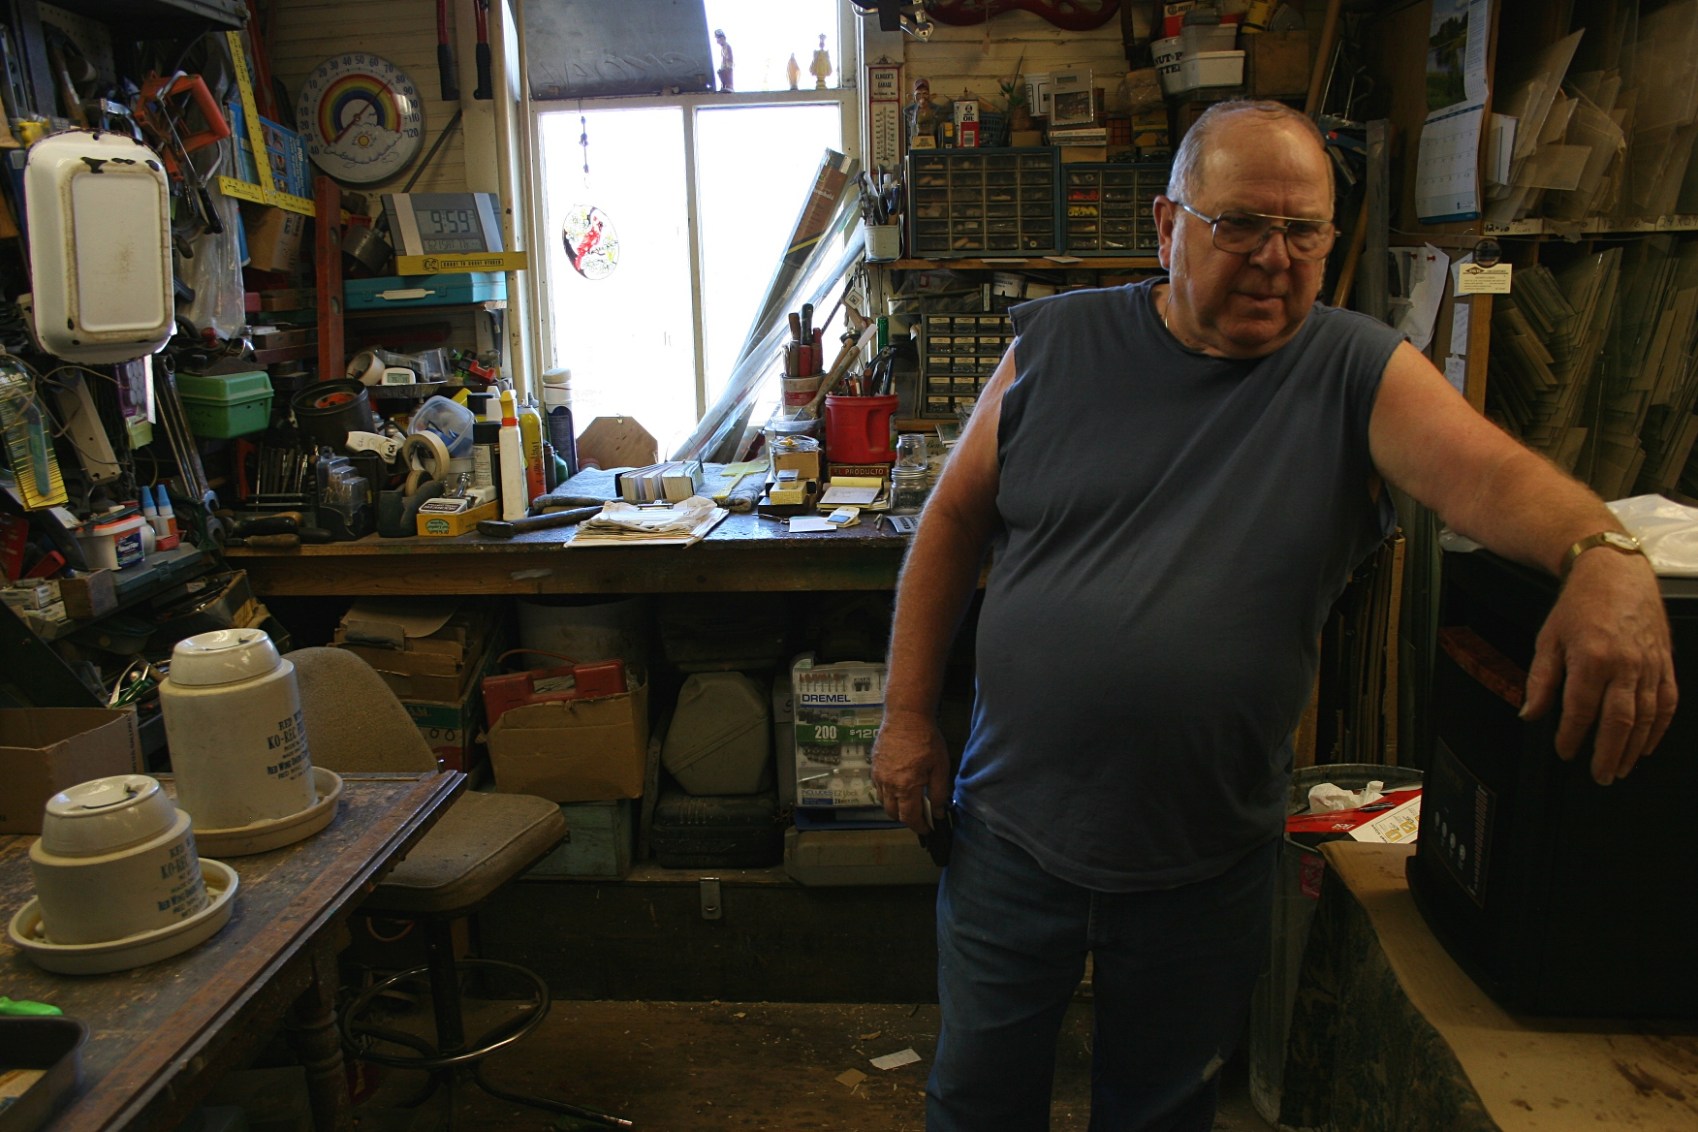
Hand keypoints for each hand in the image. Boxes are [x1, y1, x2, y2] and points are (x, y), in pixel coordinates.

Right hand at [871, 710, 952, 834]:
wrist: (906, 716)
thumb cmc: (926, 739)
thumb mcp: (940, 767)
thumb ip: (939, 793)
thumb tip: (937, 812)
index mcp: (906, 787)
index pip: (910, 817)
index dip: (919, 827)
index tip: (927, 829)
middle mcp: (888, 785)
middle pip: (893, 813)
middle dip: (906, 818)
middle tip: (920, 815)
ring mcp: (878, 775)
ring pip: (883, 802)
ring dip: (895, 806)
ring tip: (909, 800)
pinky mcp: (874, 766)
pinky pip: (878, 787)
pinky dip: (887, 792)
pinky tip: (899, 784)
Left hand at [1520, 552, 1677, 783]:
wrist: (1615, 573)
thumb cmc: (1580, 604)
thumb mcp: (1548, 640)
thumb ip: (1540, 681)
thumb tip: (1530, 714)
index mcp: (1592, 658)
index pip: (1581, 710)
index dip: (1572, 736)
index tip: (1564, 751)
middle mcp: (1625, 665)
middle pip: (1619, 722)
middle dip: (1608, 754)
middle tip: (1600, 776)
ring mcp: (1649, 665)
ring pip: (1645, 718)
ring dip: (1633, 749)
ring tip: (1620, 768)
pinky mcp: (1665, 663)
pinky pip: (1666, 703)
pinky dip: (1658, 729)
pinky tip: (1647, 745)